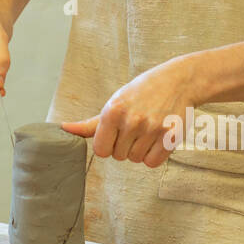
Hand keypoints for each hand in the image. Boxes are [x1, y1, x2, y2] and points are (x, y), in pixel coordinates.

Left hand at [60, 58, 194, 164]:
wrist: (178, 81)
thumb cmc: (142, 92)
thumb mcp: (115, 102)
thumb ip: (90, 123)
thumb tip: (64, 129)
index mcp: (113, 111)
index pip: (101, 150)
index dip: (108, 144)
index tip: (116, 133)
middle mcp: (132, 120)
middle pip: (118, 156)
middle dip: (125, 146)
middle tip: (136, 126)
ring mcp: (152, 129)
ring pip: (136, 159)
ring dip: (140, 149)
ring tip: (148, 129)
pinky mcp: (170, 137)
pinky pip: (153, 162)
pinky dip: (155, 155)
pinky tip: (158, 137)